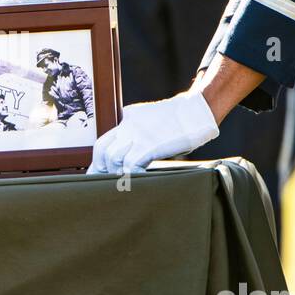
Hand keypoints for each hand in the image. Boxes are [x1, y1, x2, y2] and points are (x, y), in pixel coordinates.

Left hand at [87, 90, 218, 174]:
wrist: (198, 110)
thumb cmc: (180, 121)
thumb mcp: (152, 121)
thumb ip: (138, 130)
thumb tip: (132, 144)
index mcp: (128, 121)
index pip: (103, 142)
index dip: (98, 162)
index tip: (97, 176)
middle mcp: (128, 127)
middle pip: (102, 150)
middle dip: (101, 169)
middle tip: (106, 184)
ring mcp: (137, 136)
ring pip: (113, 158)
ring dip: (117, 174)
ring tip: (125, 183)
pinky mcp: (149, 145)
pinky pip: (131, 165)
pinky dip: (131, 176)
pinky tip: (138, 181)